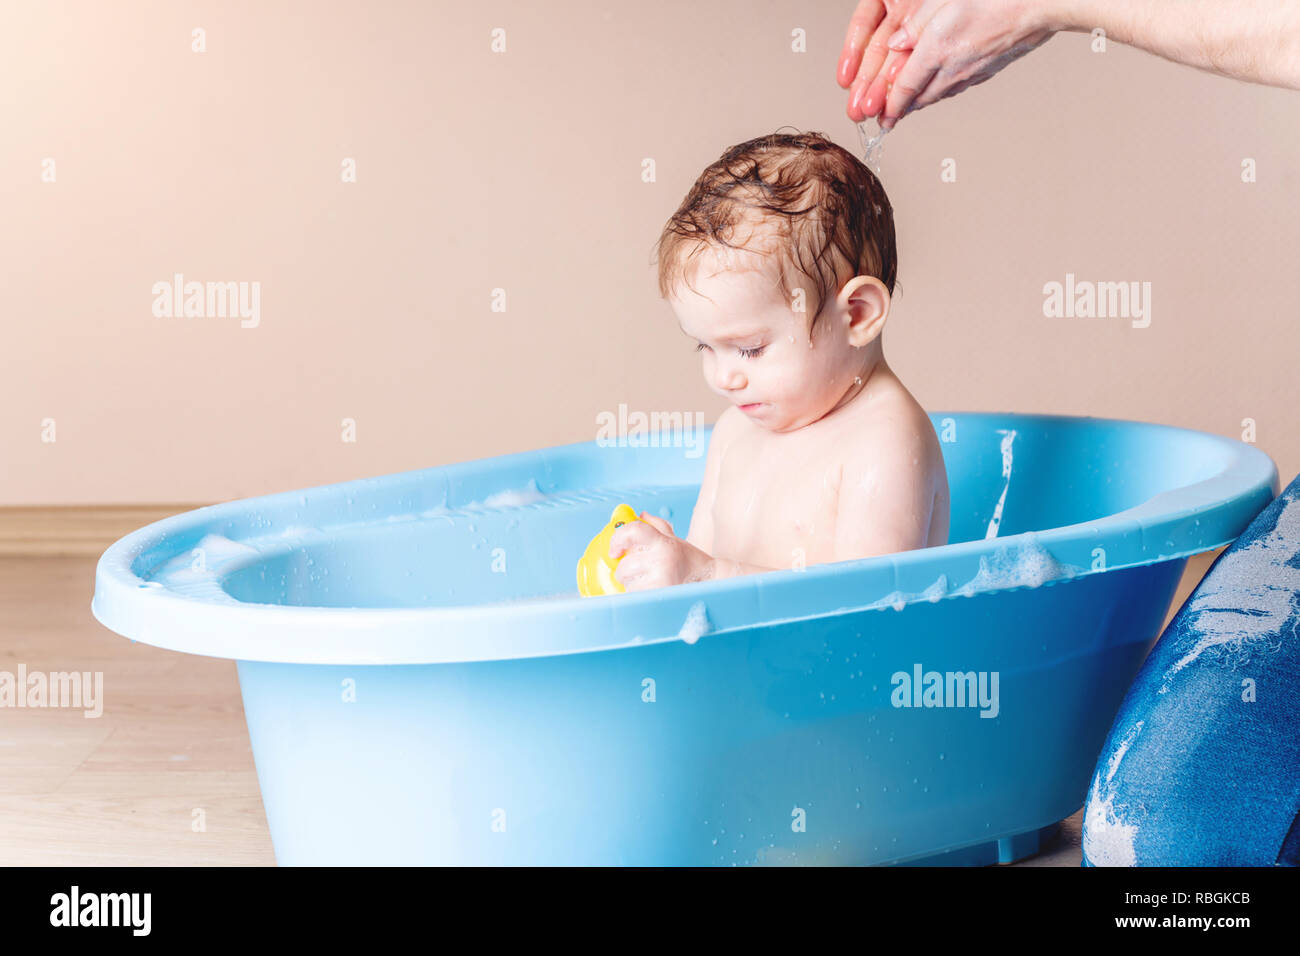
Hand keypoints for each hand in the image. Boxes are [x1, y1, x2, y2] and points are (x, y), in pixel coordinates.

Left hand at [608, 511, 715, 590]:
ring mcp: (660, 579)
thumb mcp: (675, 540)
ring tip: (647, 582)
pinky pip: (635, 595)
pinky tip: (650, 591)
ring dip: (631, 584)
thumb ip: (656, 526)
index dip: (618, 538)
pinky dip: (637, 595)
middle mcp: (661, 559)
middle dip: (624, 570)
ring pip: (628, 582)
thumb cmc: (691, 561)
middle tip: (634, 572)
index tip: (614, 551)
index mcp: (664, 541)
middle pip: (625, 564)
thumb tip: (640, 515)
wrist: (712, 581)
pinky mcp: (660, 595)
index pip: (633, 531)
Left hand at [838, 0, 1058, 128]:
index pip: (905, 87)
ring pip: (937, 95)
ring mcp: (970, 73)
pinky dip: (939, 92)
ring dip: (919, 103)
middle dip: (900, 111)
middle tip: (887, 118)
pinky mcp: (985, 72)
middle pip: (919, 99)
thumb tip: (895, 43)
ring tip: (906, 107)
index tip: (881, 117)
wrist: (1039, 6)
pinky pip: (955, 88)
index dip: (890, 105)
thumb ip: (916, 23)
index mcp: (937, 51)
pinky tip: (936, 89)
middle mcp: (952, 69)